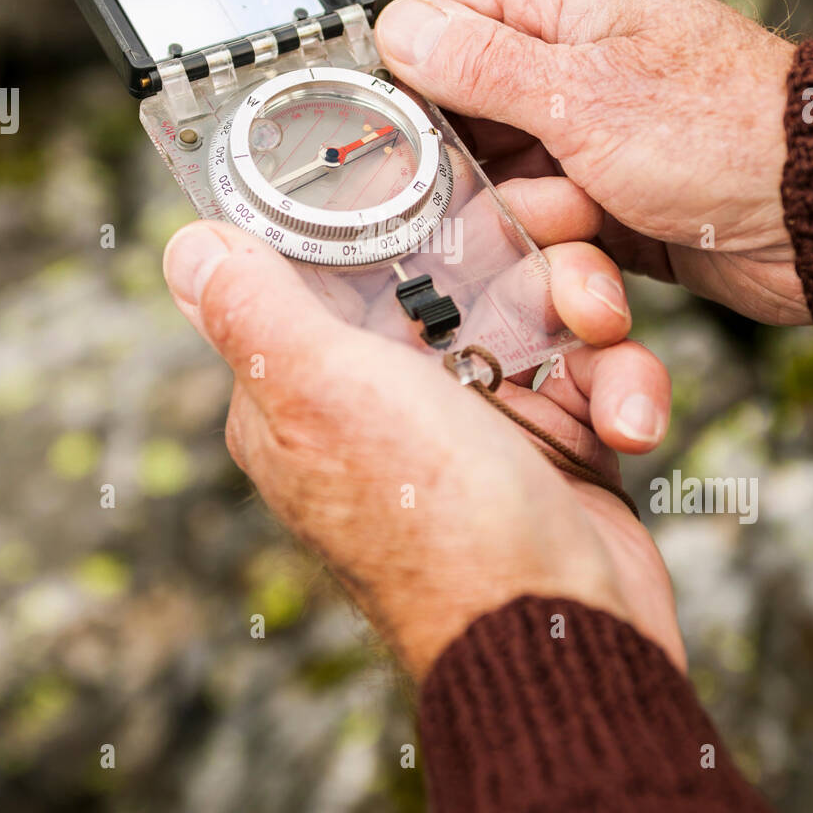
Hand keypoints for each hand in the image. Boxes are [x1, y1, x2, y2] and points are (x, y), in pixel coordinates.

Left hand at [163, 219, 682, 680]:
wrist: (568, 640)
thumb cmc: (440, 527)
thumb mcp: (326, 395)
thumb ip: (256, 310)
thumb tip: (185, 249)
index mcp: (309, 390)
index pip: (334, 267)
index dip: (387, 211)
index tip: (448, 171)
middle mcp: (386, 401)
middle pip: (447, 273)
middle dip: (519, 249)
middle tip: (562, 230)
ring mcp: (472, 420)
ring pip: (532, 309)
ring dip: (583, 309)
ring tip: (602, 330)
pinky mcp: (548, 442)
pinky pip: (585, 369)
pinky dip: (618, 381)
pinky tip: (626, 415)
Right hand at [375, 0, 806, 325]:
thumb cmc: (723, 135)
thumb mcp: (583, 96)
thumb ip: (482, 64)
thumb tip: (398, 30)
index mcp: (568, 4)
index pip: (446, 12)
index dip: (409, 67)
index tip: (390, 121)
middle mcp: (573, 64)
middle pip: (464, 107)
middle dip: (472, 159)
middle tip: (499, 182)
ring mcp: (588, 133)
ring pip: (501, 173)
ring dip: (524, 207)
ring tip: (578, 212)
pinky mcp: (604, 196)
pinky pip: (543, 218)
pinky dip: (555, 239)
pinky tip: (588, 243)